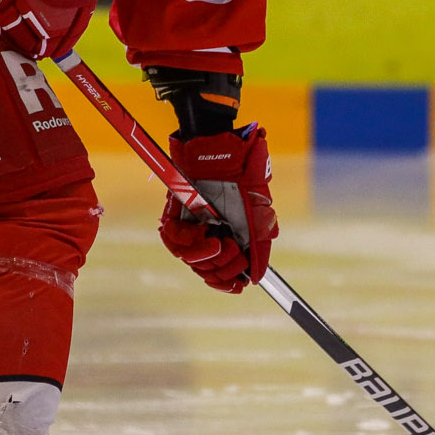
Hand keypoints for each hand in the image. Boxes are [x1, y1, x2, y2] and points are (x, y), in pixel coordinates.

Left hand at [158, 124, 274, 291]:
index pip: (222, 269)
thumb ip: (260, 245)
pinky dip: (188, 240)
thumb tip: (258, 277)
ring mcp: (191, 224)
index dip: (227, 282)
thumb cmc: (243, 174)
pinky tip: (203, 229)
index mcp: (230, 234)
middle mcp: (210, 232)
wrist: (221, 147)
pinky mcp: (175, 214)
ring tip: (218, 244)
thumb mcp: (259, 211)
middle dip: (221, 269)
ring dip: (205, 257)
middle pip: (207, 269)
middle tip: (231, 253)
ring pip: (189, 258)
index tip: (236, 286)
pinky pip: (174, 240)